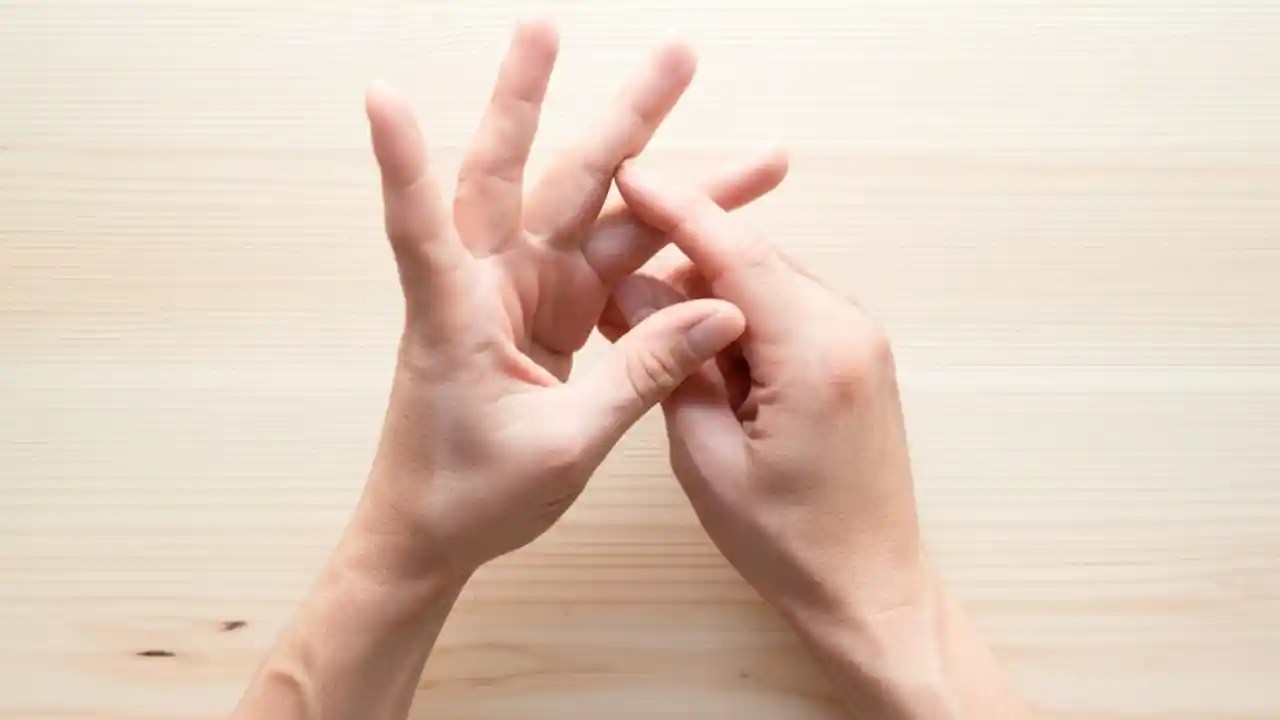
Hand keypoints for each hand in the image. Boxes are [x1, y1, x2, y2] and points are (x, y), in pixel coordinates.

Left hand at [360, 21, 783, 577]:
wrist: (435, 534)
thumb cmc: (466, 494)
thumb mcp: (563, 444)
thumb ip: (641, 374)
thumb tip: (718, 311)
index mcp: (456, 315)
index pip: (420, 227)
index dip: (401, 161)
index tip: (380, 93)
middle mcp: (485, 284)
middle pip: (540, 175)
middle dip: (607, 112)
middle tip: (664, 54)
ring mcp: (521, 291)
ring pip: (592, 207)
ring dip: (650, 158)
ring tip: (710, 110)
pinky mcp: (549, 311)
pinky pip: (611, 260)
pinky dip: (657, 240)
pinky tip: (708, 220)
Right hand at [601, 165, 1027, 717]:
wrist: (870, 587)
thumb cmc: (790, 542)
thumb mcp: (707, 458)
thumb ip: (671, 364)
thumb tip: (632, 290)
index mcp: (816, 353)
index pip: (735, 255)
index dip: (676, 208)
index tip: (630, 177)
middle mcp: (850, 329)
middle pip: (750, 260)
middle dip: (680, 262)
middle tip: (615, 286)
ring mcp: (861, 338)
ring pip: (765, 283)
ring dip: (707, 296)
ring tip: (650, 335)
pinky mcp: (856, 354)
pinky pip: (786, 310)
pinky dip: (739, 319)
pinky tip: (701, 355)